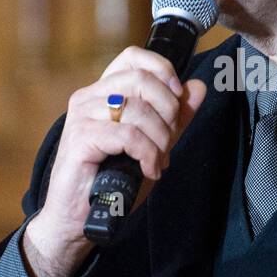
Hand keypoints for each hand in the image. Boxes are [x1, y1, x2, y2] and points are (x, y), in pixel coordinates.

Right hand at [22, 46, 206, 276]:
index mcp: (103, 93)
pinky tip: (149, 170)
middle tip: (168, 140)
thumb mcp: (153, 145)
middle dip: (168, 111)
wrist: (78, 221)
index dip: (163, 70)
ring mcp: (82, 117)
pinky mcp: (80, 139)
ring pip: (139, 109)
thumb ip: (174, 117)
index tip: (177, 98)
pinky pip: (129, 135)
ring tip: (157, 160)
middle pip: (142, 79)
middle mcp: (89, 98)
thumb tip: (198, 87)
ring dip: (160, 139)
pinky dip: (148, 154)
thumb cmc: (111, 184)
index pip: (133, 56)